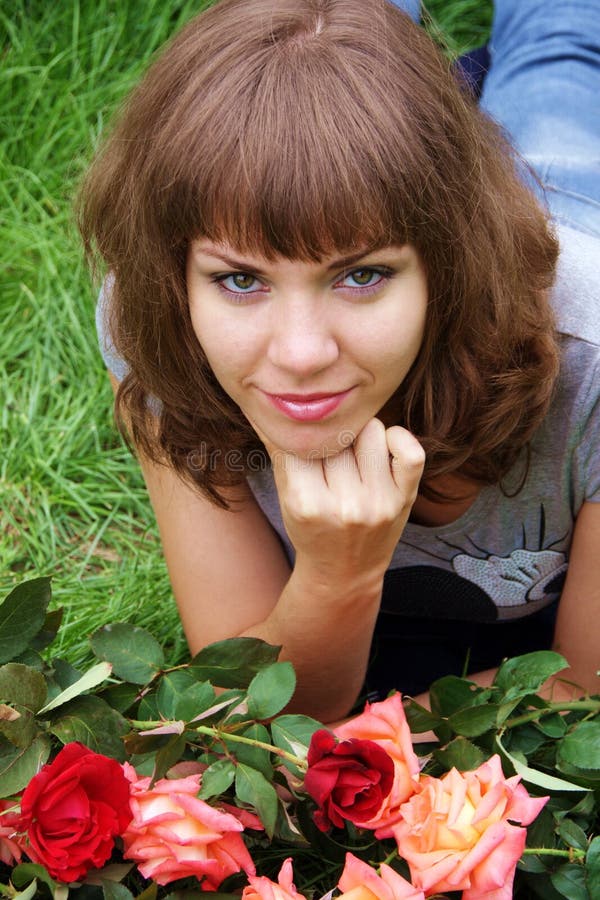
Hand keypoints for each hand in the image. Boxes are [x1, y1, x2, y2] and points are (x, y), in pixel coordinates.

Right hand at [254, 418, 424, 591]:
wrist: (344, 572)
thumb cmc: (310, 528)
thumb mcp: (285, 494)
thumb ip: (277, 449)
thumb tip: (259, 403)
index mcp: (306, 503)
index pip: (303, 440)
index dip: (303, 434)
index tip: (305, 439)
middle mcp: (345, 505)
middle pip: (338, 433)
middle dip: (332, 436)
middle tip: (330, 452)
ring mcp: (378, 503)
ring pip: (372, 431)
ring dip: (361, 434)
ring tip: (352, 453)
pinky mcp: (404, 500)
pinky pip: (411, 452)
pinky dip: (399, 439)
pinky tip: (384, 445)